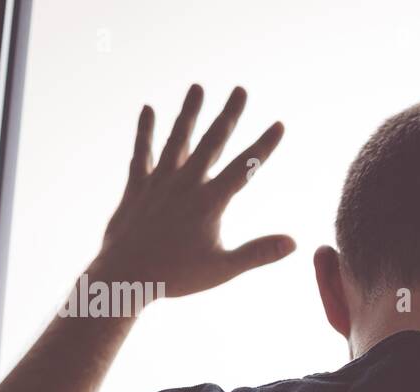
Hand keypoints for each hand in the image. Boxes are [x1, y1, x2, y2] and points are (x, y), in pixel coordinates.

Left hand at [92, 85, 294, 299]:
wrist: (125, 277)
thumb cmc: (177, 277)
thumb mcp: (224, 268)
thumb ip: (259, 252)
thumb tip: (294, 243)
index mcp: (210, 202)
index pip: (245, 167)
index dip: (264, 145)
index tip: (279, 124)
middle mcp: (186, 183)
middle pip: (212, 141)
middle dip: (228, 114)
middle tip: (240, 90)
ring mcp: (159, 181)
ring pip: (178, 138)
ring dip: (189, 112)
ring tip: (197, 87)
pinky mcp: (137, 186)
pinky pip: (142, 152)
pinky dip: (145, 131)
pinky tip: (149, 109)